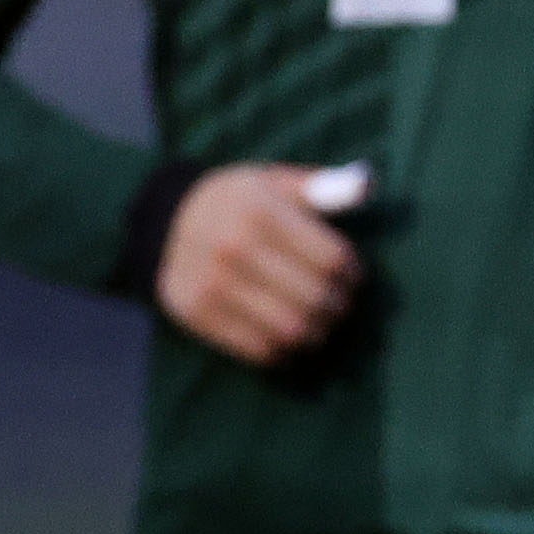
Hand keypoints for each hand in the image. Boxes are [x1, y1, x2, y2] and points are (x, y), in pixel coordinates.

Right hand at [158, 165, 364, 365]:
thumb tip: (367, 185)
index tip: (350, 275)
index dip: (353, 273)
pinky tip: (288, 336)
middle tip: (339, 304)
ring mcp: (211, 285)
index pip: (331, 259)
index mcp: (258, 212)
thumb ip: (322, 186)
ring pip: (290, 330)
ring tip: (319, 323)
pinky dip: (285, 351)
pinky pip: (258, 350)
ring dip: (316, 334)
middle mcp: (232, 249)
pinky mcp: (197, 314)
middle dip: (338, 307)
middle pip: (314, 298)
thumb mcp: (273, 182)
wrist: (165, 222)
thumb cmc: (236, 202)